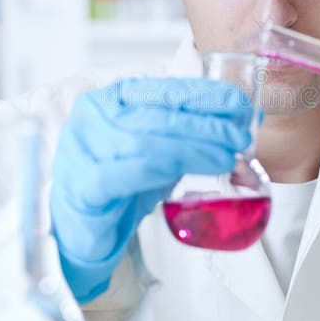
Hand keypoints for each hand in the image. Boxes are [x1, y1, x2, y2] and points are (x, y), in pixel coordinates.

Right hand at [50, 78, 252, 301]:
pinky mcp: (83, 186)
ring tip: (225, 156)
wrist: (77, 231)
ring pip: (146, 141)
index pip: (163, 90)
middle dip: (205, 123)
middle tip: (239, 135)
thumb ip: (190, 133)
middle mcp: (93, 117)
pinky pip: (126, 172)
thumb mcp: (158, 150)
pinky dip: (162, 168)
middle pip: (158, 115)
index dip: (204, 96)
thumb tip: (242, 120)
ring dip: (192, 147)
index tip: (239, 105)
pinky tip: (187, 170)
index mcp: (111, 99)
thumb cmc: (120, 184)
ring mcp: (83, 149)